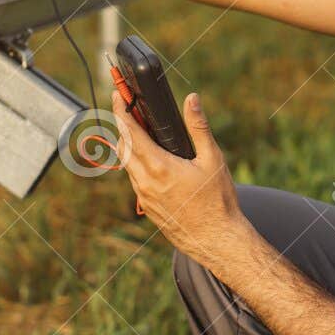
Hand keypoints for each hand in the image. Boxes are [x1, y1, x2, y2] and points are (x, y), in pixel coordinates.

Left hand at [112, 92, 250, 268]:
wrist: (216, 240)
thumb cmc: (218, 201)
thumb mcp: (212, 159)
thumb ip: (198, 127)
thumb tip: (191, 99)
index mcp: (158, 166)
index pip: (130, 132)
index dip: (120, 111)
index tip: (117, 95)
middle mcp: (145, 181)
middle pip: (123, 145)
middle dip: (123, 124)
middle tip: (128, 108)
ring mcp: (144, 196)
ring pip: (128, 164)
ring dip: (130, 144)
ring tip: (140, 130)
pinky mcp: (148, 207)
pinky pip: (135, 179)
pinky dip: (137, 163)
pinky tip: (151, 159)